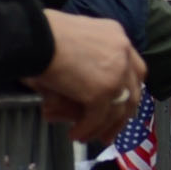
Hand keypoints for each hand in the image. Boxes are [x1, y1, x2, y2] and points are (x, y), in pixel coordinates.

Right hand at [33, 9, 141, 136]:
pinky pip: (98, 118)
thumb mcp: (76, 35)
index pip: (134, 68)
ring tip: (91, 137)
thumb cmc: (44, 31)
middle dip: (123, 114)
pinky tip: (75, 134)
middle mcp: (123, 53)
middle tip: (110, 130)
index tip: (120, 103)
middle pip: (133, 91)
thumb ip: (88, 51)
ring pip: (118, 110)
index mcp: (117, 36)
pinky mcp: (102, 92)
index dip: (129, 88)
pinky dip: (87, 129)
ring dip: (104, 127)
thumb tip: (83, 73)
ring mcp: (116, 73)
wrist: (35, 36)